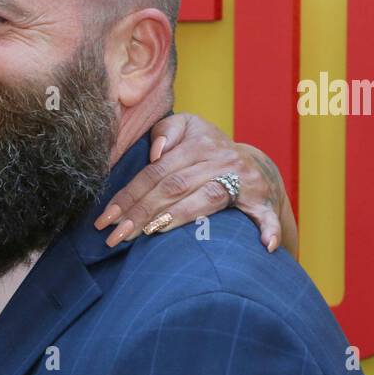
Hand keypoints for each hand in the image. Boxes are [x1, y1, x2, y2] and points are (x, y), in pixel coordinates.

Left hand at [93, 112, 297, 253]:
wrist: (256, 166)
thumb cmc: (209, 149)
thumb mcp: (188, 128)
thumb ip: (166, 131)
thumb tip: (156, 153)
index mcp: (199, 144)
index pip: (155, 172)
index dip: (129, 195)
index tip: (106, 218)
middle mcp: (220, 161)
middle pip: (173, 187)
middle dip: (140, 213)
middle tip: (116, 236)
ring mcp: (242, 180)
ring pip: (206, 200)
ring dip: (177, 218)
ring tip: (148, 234)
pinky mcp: (262, 200)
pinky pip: (265, 215)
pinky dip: (266, 230)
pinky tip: (263, 246)